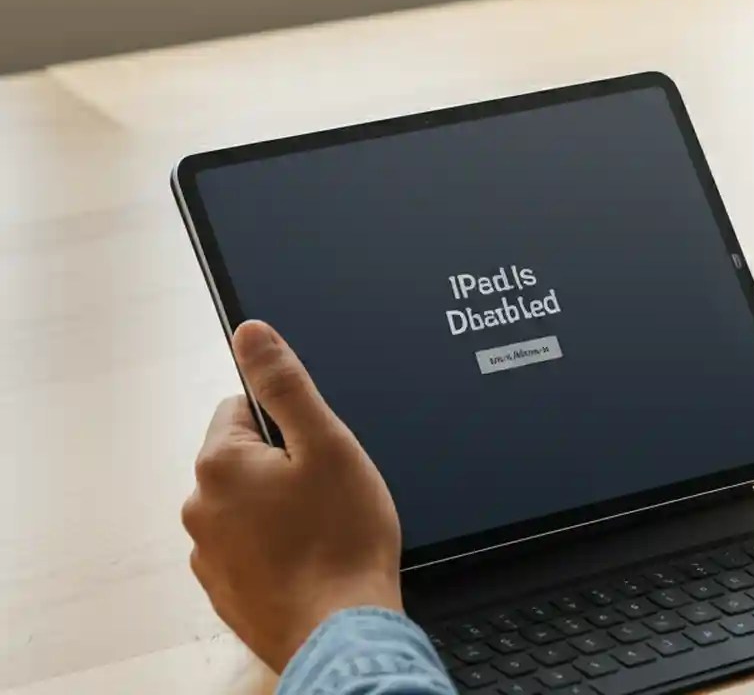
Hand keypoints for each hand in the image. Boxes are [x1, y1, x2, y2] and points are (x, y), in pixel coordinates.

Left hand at [182, 320, 402, 672]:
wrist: (341, 632)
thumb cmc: (341, 541)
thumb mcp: (326, 444)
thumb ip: (285, 384)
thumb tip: (250, 333)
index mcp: (220, 464)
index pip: (240, 409)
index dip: (287, 424)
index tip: (315, 451)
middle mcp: (200, 508)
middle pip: (243, 461)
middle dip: (283, 469)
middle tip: (328, 493)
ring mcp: (209, 554)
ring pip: (247, 508)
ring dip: (279, 511)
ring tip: (324, 532)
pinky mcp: (225, 590)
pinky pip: (250, 550)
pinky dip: (277, 551)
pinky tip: (313, 561)